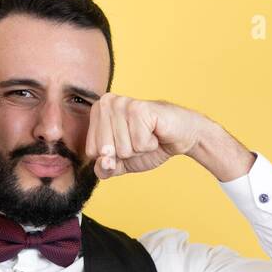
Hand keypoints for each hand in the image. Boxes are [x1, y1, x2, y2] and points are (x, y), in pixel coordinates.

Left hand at [84, 93, 204, 178]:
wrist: (180, 136)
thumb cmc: (148, 145)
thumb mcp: (120, 163)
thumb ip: (104, 168)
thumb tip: (104, 163)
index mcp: (97, 112)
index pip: (92, 151)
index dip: (111, 157)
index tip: (126, 144)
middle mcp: (107, 103)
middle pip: (105, 150)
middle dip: (125, 153)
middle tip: (138, 140)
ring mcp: (123, 103)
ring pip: (122, 148)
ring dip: (139, 148)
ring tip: (147, 135)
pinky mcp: (140, 108)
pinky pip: (138, 144)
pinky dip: (150, 144)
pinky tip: (155, 132)